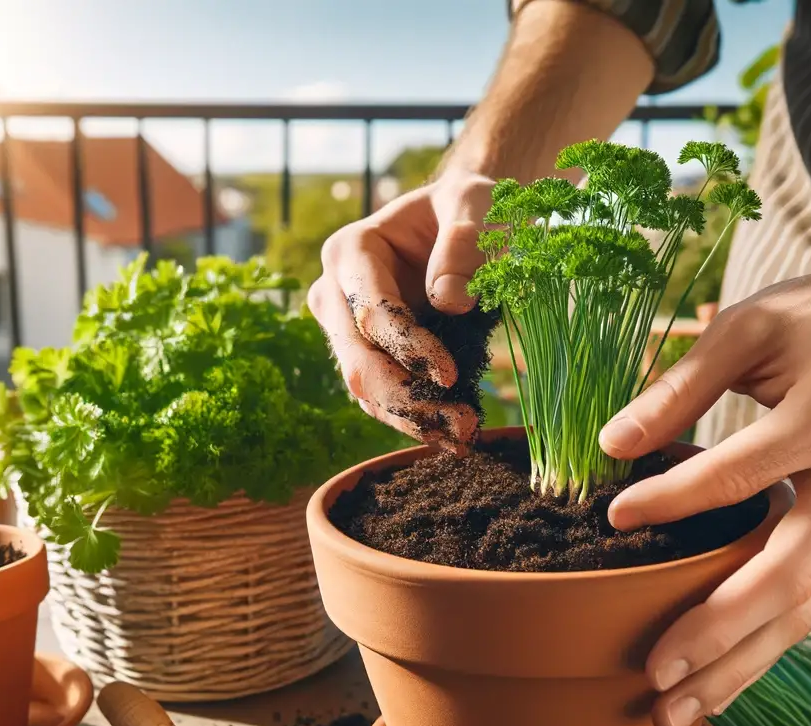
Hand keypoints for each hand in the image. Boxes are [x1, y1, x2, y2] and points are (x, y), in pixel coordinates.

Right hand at [307, 170, 496, 453]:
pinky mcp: (368, 357)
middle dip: (407, 399)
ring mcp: (346, 331)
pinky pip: (382, 399)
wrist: (463, 223)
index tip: (452, 376)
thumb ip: (466, 241)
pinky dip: (415, 420)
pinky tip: (452, 436)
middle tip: (461, 425)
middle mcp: (333, 294)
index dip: (409, 348)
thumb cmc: (467, 207)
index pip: (371, 312)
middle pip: (359, 360)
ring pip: (365, 390)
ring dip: (413, 420)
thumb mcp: (477, 204)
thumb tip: (449, 301)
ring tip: (464, 437)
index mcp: (348, 251)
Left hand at [599, 264, 810, 725]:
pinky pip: (810, 602)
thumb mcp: (754, 323)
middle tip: (653, 676)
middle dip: (720, 633)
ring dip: (740, 667)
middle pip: (790, 576)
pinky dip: (762, 648)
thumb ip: (684, 383)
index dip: (676, 500)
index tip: (615, 520)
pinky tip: (715, 684)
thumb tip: (612, 444)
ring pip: (805, 609)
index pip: (742, 473)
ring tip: (674, 712)